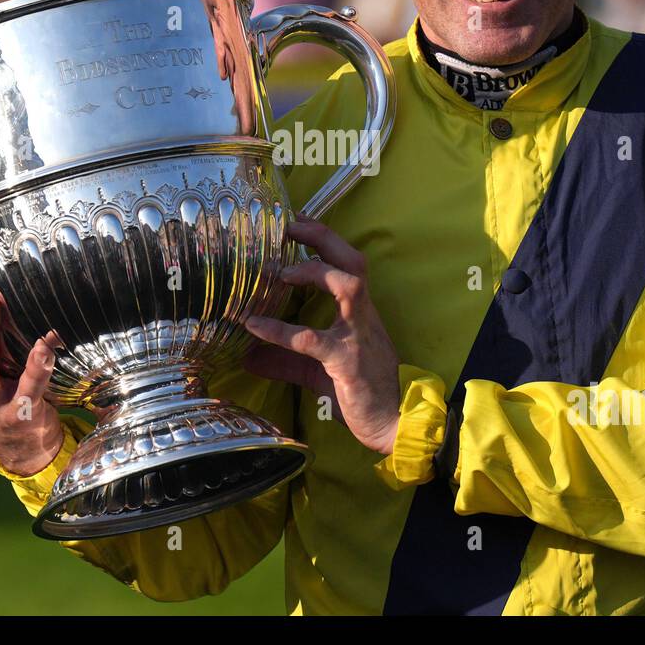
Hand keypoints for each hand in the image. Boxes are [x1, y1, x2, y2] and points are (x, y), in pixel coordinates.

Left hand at [242, 219, 400, 455]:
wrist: (396, 426)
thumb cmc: (363, 394)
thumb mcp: (318, 371)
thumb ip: (284, 359)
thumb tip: (247, 354)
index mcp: (359, 313)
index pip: (347, 263)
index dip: (323, 239)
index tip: (296, 219)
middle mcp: (362, 317)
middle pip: (353, 261)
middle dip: (323, 238)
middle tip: (289, 225)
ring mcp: (357, 337)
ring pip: (348, 286)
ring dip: (315, 272)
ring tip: (282, 271)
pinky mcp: (347, 363)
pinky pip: (313, 341)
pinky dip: (282, 331)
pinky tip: (255, 325)